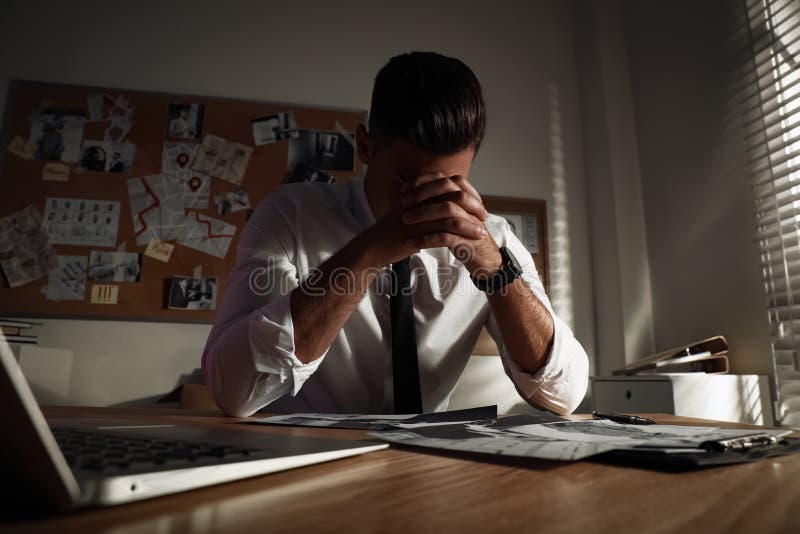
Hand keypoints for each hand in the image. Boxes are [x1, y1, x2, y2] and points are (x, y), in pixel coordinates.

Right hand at [360, 173, 501, 276]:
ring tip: (480, 233)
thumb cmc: (390, 230)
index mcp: (416, 193)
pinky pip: (440, 236)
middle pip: (451, 199)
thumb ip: (423, 200)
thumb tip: (443, 196)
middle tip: (483, 215)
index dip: (465, 193)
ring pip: (449, 219)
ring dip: (468, 226)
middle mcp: (416, 203)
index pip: (446, 186)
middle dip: (471, 207)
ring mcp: (415, 220)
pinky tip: (466, 246)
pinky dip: (456, 240)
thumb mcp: (405, 208)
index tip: (477, 202)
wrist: (372, 246)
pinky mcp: (413, 237)